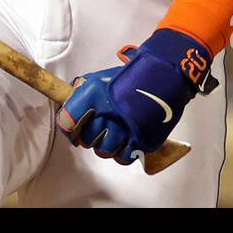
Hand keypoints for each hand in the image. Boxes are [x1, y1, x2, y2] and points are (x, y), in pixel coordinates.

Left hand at [57, 29, 212, 164]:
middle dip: (89, 135)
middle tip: (98, 127)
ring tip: (113, 133)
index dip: (67, 128)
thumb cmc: (133, 75)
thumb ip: (83, 93)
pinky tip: (125, 141)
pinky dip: (122, 152)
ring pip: (104, 150)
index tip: (70, 129)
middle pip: (86, 139)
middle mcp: (106, 114)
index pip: (67, 122)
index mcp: (92, 95)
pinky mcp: (140, 141)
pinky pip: (122, 157)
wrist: (165, 75)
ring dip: (106, 145)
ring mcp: (124, 130)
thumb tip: (70, 106)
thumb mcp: (101, 78)